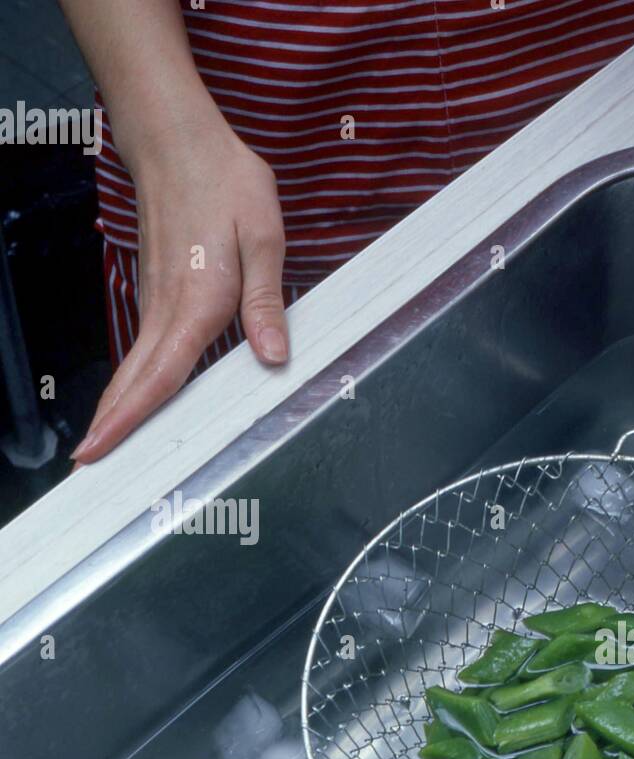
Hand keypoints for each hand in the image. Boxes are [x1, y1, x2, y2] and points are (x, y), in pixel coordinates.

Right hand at [74, 116, 287, 462]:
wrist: (181, 142)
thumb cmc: (225, 184)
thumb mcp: (264, 238)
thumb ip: (265, 302)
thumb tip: (274, 357)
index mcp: (196, 302)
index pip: (160, 375)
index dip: (130, 418)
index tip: (100, 449)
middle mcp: (168, 310)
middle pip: (135, 381)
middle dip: (109, 428)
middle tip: (87, 470)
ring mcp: (158, 303)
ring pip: (134, 369)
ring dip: (117, 410)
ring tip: (102, 451)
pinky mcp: (160, 296)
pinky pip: (145, 352)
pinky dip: (133, 384)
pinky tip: (135, 404)